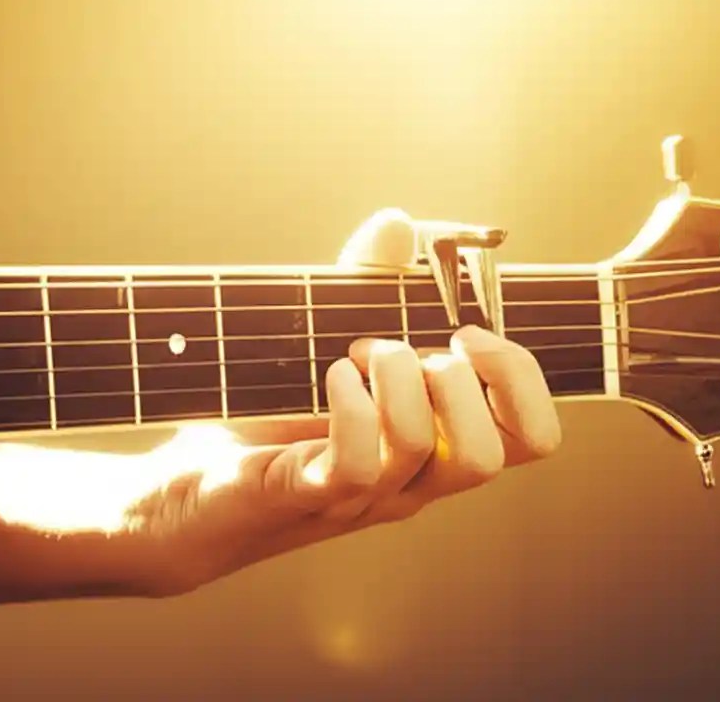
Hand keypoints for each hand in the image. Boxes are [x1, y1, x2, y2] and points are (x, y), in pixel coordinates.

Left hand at [128, 324, 560, 595]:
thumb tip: (401, 224)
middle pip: (497, 453)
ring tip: (353, 352)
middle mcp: (413, 481)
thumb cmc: (264, 417)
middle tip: (400, 346)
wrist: (187, 488)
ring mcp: (365, 497)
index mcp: (436, 448)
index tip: (466, 329)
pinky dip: (352, 404)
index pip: (533, 437)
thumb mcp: (325, 337)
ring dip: (402, 378)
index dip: (519, 377)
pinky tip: (329, 374)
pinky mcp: (308, 495)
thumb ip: (370, 283)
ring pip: (435, 452)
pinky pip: (359, 464)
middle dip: (464, 378)